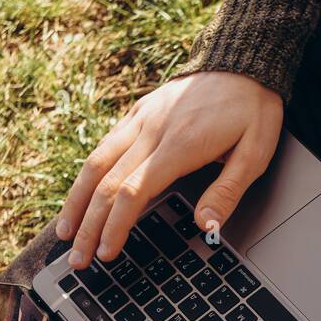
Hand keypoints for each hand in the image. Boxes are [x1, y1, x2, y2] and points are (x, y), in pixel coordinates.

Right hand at [57, 71, 282, 267]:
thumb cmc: (252, 109)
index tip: (106, 252)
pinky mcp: (138, 113)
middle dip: (88, 226)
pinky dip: (86, 175)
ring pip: (96, 162)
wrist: (244, 61)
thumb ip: (227, 192)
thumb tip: (204, 227)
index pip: (134, 191)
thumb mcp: (255, 153)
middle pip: (107, 183)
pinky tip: (80, 196)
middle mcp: (151, 130)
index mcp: (179, 144)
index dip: (115, 225)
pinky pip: (104, 146)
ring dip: (76, 201)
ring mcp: (141, 120)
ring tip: (65, 232)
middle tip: (77, 259)